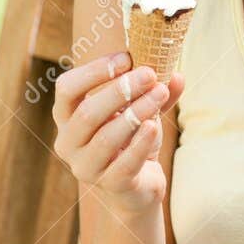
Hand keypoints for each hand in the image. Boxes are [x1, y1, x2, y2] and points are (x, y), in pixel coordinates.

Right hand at [52, 51, 183, 215]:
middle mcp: (69, 143)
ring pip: (106, 138)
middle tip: (150, 74)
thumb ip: (154, 91)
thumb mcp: (141, 109)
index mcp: (68, 117)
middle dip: (120, 90)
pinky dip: (140, 143)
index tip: (126, 58)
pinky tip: (154, 126)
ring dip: (136, 112)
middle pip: (87, 112)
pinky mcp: (110, 185)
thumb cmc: (132, 139)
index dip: (94, 71)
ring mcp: (86, 167)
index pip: (67, 89)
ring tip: (159, 94)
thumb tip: (176, 75)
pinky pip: (124, 164)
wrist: (138, 185)